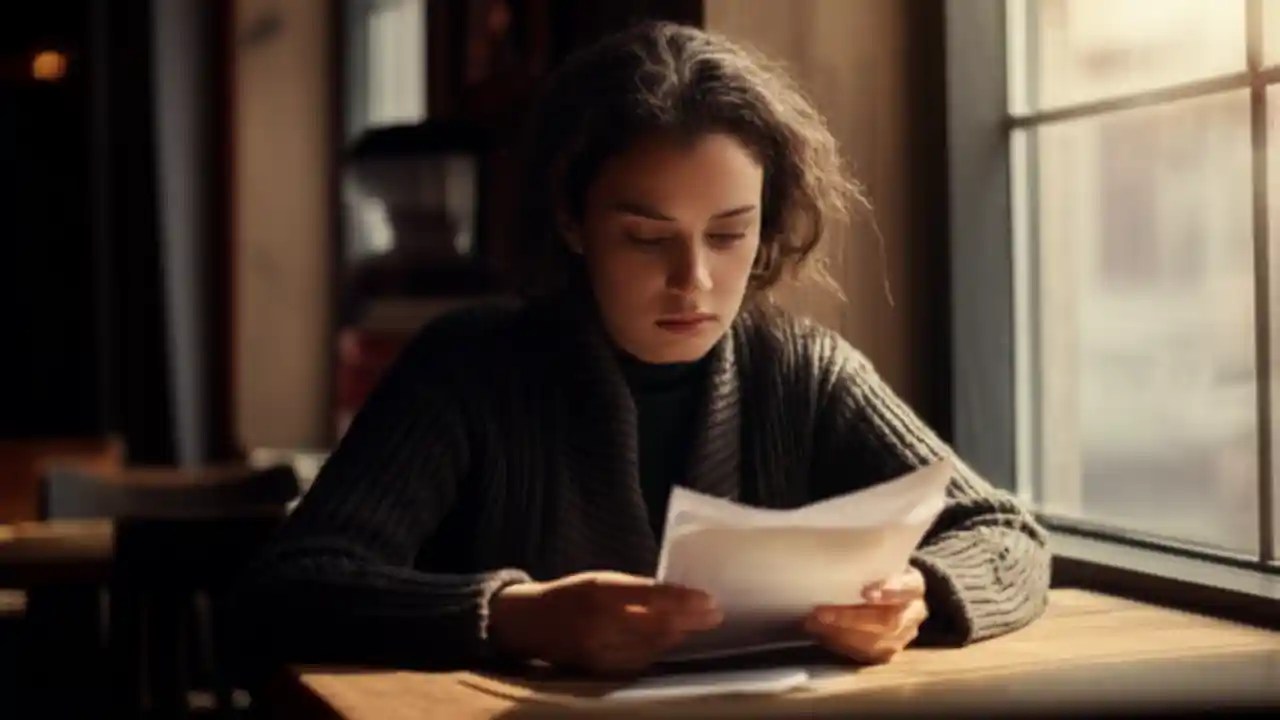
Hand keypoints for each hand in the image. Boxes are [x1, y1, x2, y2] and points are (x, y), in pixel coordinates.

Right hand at [488, 571, 722, 675]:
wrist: (530, 623)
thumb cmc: (570, 595)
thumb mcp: (600, 580)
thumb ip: (635, 588)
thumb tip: (675, 596)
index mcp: (601, 592)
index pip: (652, 597)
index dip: (684, 600)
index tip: (709, 599)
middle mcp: (600, 622)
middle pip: (657, 624)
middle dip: (690, 620)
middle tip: (715, 614)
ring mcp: (600, 650)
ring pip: (652, 646)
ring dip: (678, 636)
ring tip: (700, 626)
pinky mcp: (600, 669)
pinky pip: (639, 661)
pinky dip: (659, 650)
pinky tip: (673, 641)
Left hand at [802, 565, 927, 663]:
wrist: (887, 595)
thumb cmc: (875, 574)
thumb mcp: (876, 562)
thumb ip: (863, 565)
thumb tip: (830, 560)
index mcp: (914, 585)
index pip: (908, 587)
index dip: (889, 590)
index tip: (866, 592)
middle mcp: (914, 613)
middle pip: (888, 621)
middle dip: (851, 618)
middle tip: (821, 612)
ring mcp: (904, 637)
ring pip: (876, 642)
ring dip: (841, 634)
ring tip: (815, 624)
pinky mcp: (888, 654)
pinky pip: (866, 655)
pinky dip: (841, 645)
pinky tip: (823, 634)